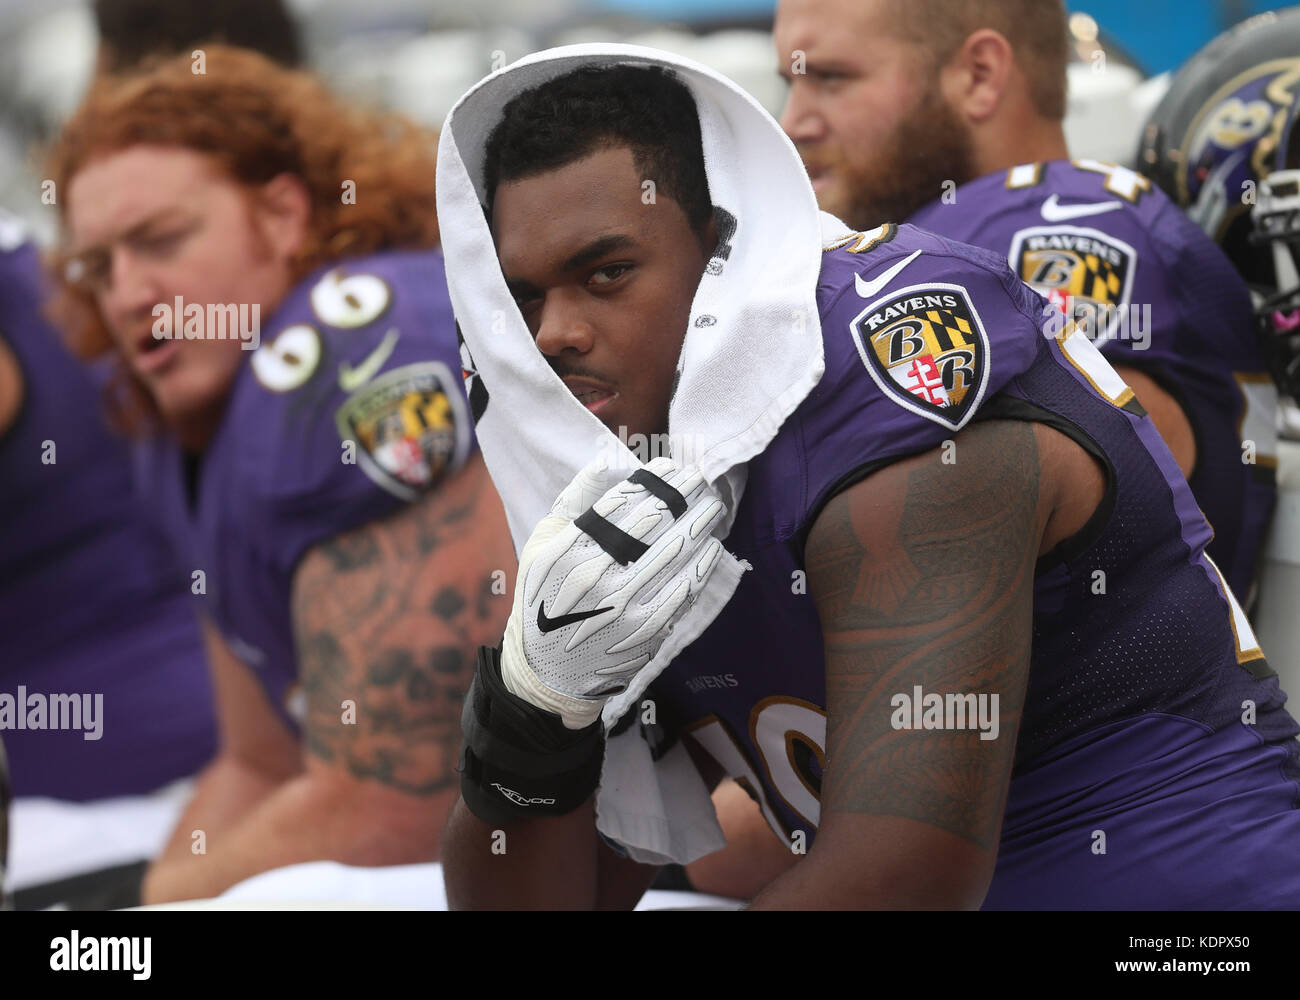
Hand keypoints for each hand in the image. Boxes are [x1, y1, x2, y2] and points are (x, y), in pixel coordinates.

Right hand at [500, 456, 730, 728]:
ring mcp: (624, 606)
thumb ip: (574, 499)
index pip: (622, 502)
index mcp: (568, 549)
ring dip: (700, 524)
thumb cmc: (546, 596)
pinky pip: (684, 589)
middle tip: (700, 478)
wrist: (549, 669)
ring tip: (712, 506)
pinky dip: (702, 565)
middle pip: (653, 522)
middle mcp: (596, 575)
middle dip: (683, 494)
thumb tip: (608, 460)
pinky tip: (711, 547)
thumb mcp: (543, 543)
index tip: (671, 466)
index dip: (653, 480)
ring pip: (675, 552)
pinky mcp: (647, 632)